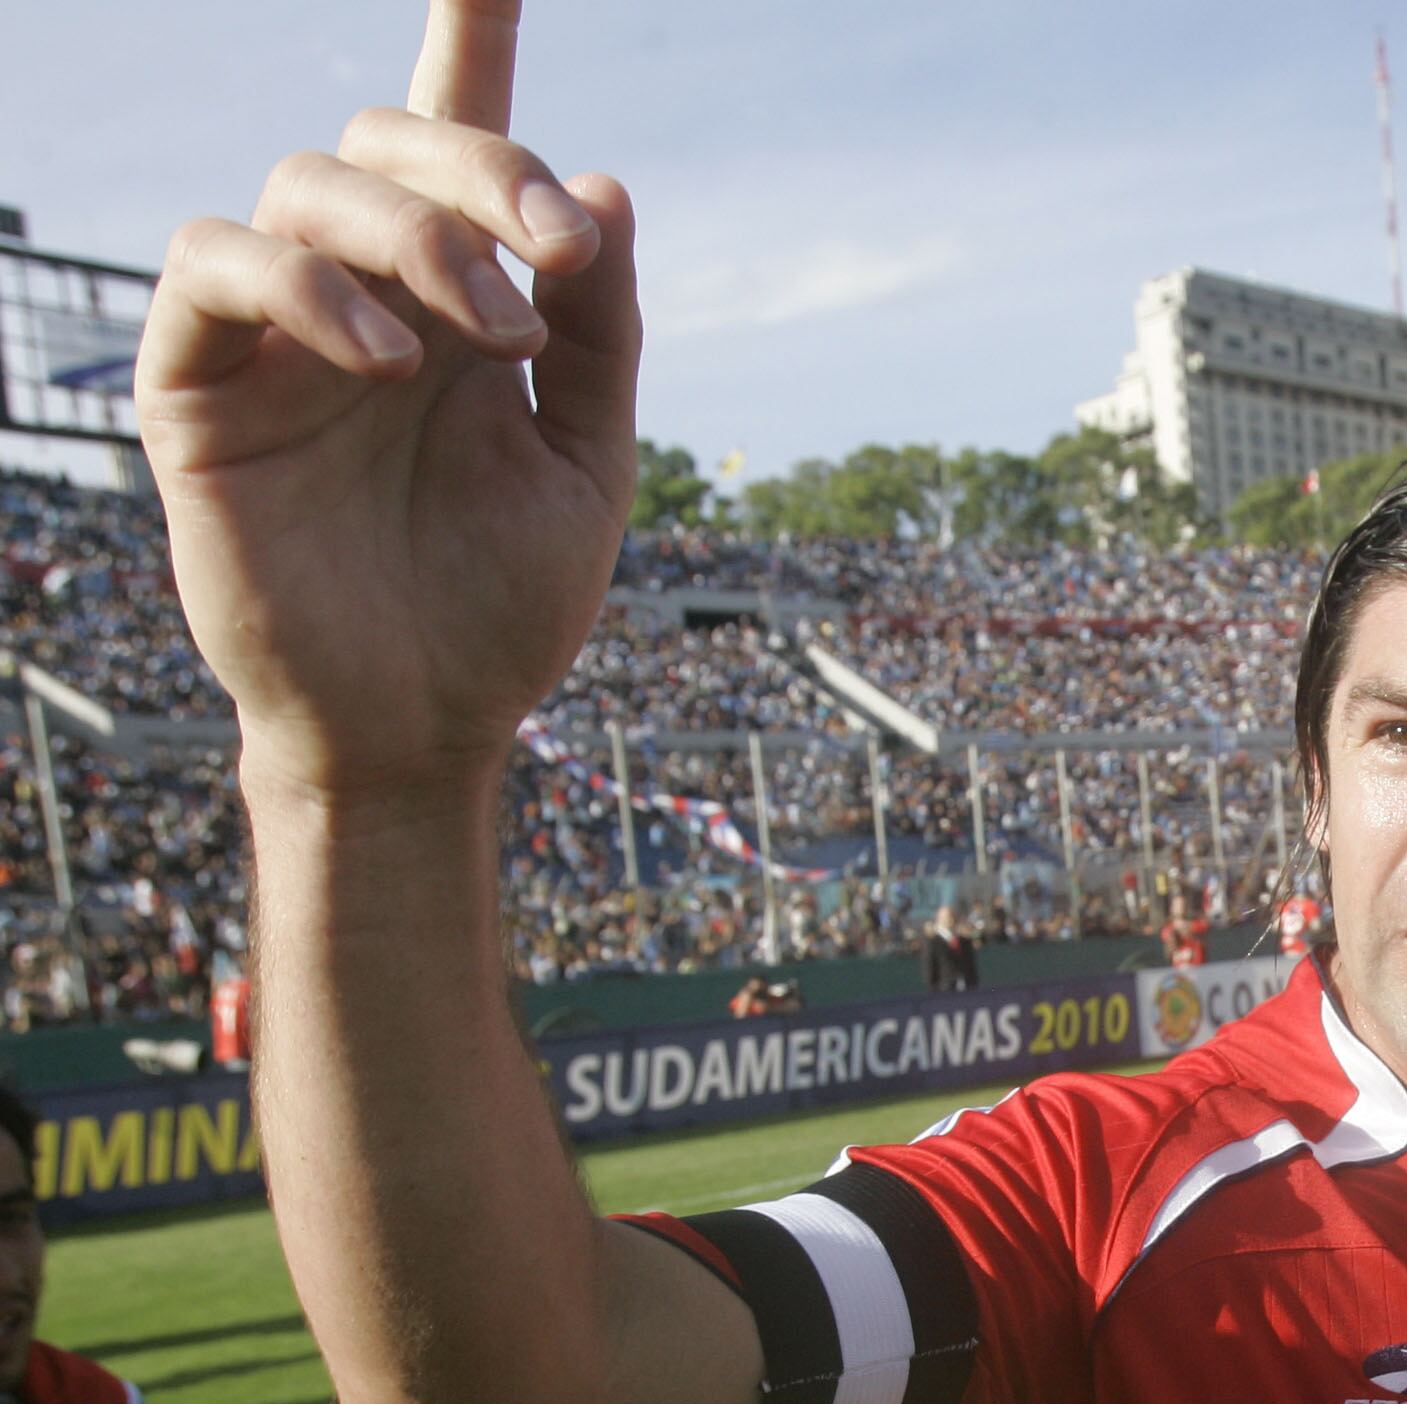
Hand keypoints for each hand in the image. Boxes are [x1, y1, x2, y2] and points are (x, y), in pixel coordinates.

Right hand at [135, 0, 639, 800]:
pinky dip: (308, 284)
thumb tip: (603, 186)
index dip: (472, 33)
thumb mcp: (589, 461)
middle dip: (484, 171)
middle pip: (389, 141)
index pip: (458, 139)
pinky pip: (218, 265)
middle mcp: (363, 291)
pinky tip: (392, 357)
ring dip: (415, 234)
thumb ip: (600, 331)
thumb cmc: (503, 603)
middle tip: (558, 258)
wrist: (429, 726)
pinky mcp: (198, 384)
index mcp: (459, 299)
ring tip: (491, 334)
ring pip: (308, 185)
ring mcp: (275, 331)